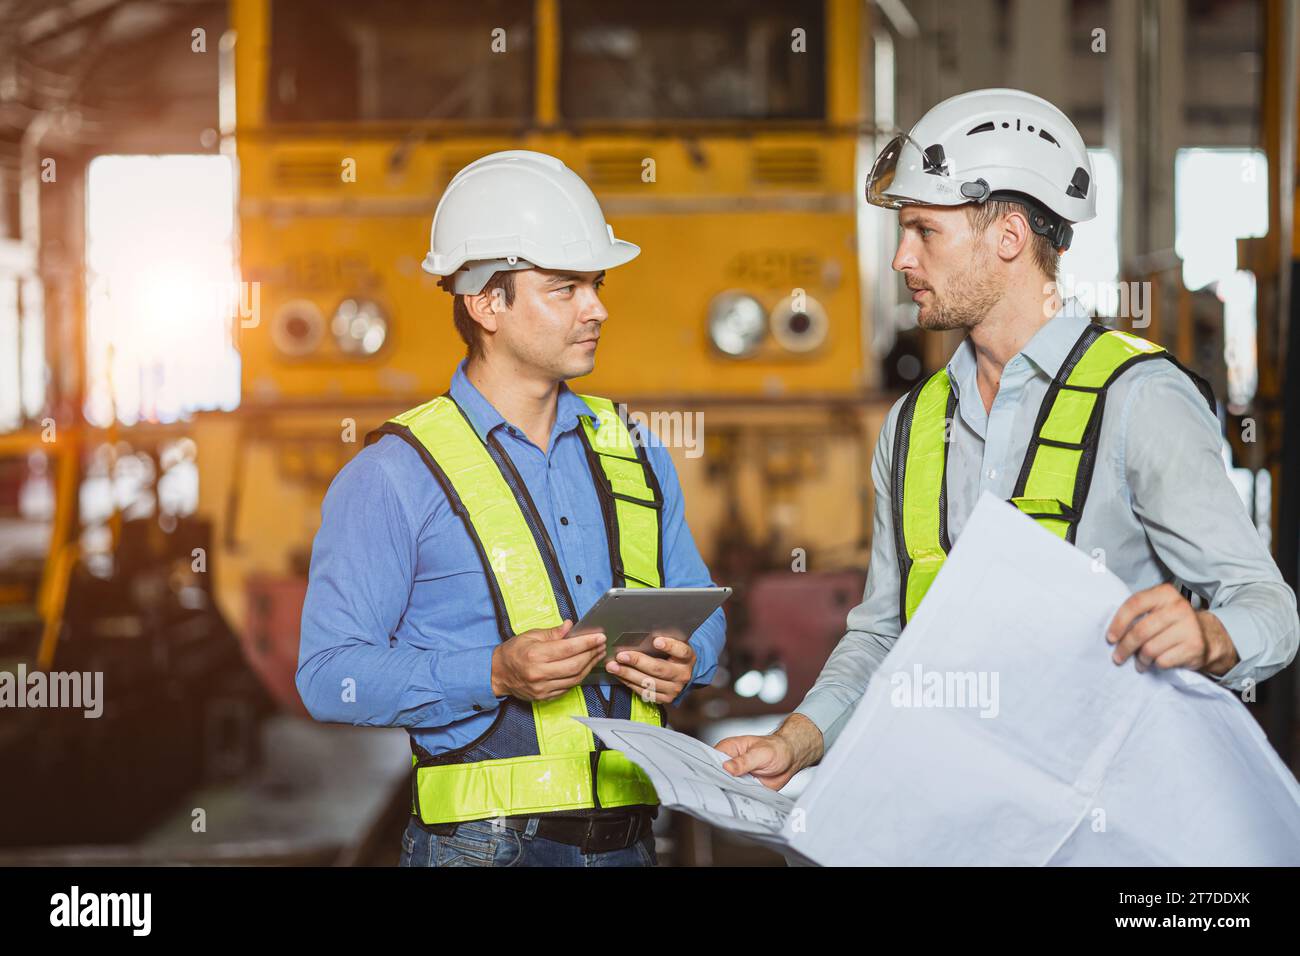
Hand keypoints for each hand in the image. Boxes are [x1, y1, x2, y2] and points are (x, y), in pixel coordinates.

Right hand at [491, 620, 606, 700]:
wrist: (498, 674)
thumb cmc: (513, 651)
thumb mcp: (530, 635)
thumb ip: (553, 633)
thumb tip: (570, 626)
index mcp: (535, 655)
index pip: (568, 649)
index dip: (586, 643)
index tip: (599, 636)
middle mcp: (539, 674)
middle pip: (575, 665)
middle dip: (592, 654)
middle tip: (602, 645)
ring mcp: (542, 688)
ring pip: (575, 678)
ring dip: (589, 666)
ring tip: (598, 654)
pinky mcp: (545, 697)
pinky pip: (568, 687)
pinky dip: (579, 676)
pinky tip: (586, 666)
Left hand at [605, 631, 695, 703]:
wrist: (685, 673)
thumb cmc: (675, 654)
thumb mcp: (676, 644)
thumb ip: (664, 639)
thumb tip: (639, 633)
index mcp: (688, 658)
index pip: (681, 651)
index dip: (669, 646)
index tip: (656, 641)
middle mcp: (682, 675)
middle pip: (659, 668)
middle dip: (637, 661)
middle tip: (621, 656)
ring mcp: (674, 689)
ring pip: (648, 683)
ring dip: (628, 674)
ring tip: (613, 667)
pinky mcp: (665, 698)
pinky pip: (644, 692)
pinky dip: (629, 683)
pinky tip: (620, 675)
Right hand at [715, 713, 823, 790]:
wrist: (790, 759)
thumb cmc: (776, 748)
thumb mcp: (760, 753)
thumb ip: (744, 761)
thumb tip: (727, 767)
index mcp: (729, 749)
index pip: (711, 759)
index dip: (707, 770)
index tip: (707, 780)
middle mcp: (729, 763)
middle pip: (716, 775)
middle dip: (717, 784)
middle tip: (718, 793)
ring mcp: (736, 776)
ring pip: (725, 787)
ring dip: (728, 793)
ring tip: (728, 800)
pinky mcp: (743, 786)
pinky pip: (737, 795)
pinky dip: (738, 799)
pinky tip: (739, 803)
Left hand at [1107, 583, 1239, 676]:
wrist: (1208, 636)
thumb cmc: (1173, 623)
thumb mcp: (1157, 609)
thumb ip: (1137, 613)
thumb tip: (1113, 633)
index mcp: (1165, 593)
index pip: (1135, 604)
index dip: (1118, 623)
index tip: (1110, 638)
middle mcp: (1178, 607)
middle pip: (1140, 631)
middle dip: (1125, 647)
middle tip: (1118, 657)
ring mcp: (1189, 627)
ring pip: (1150, 649)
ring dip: (1140, 659)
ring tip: (1139, 662)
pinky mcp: (1194, 646)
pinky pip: (1163, 660)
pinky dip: (1155, 664)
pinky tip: (1156, 663)